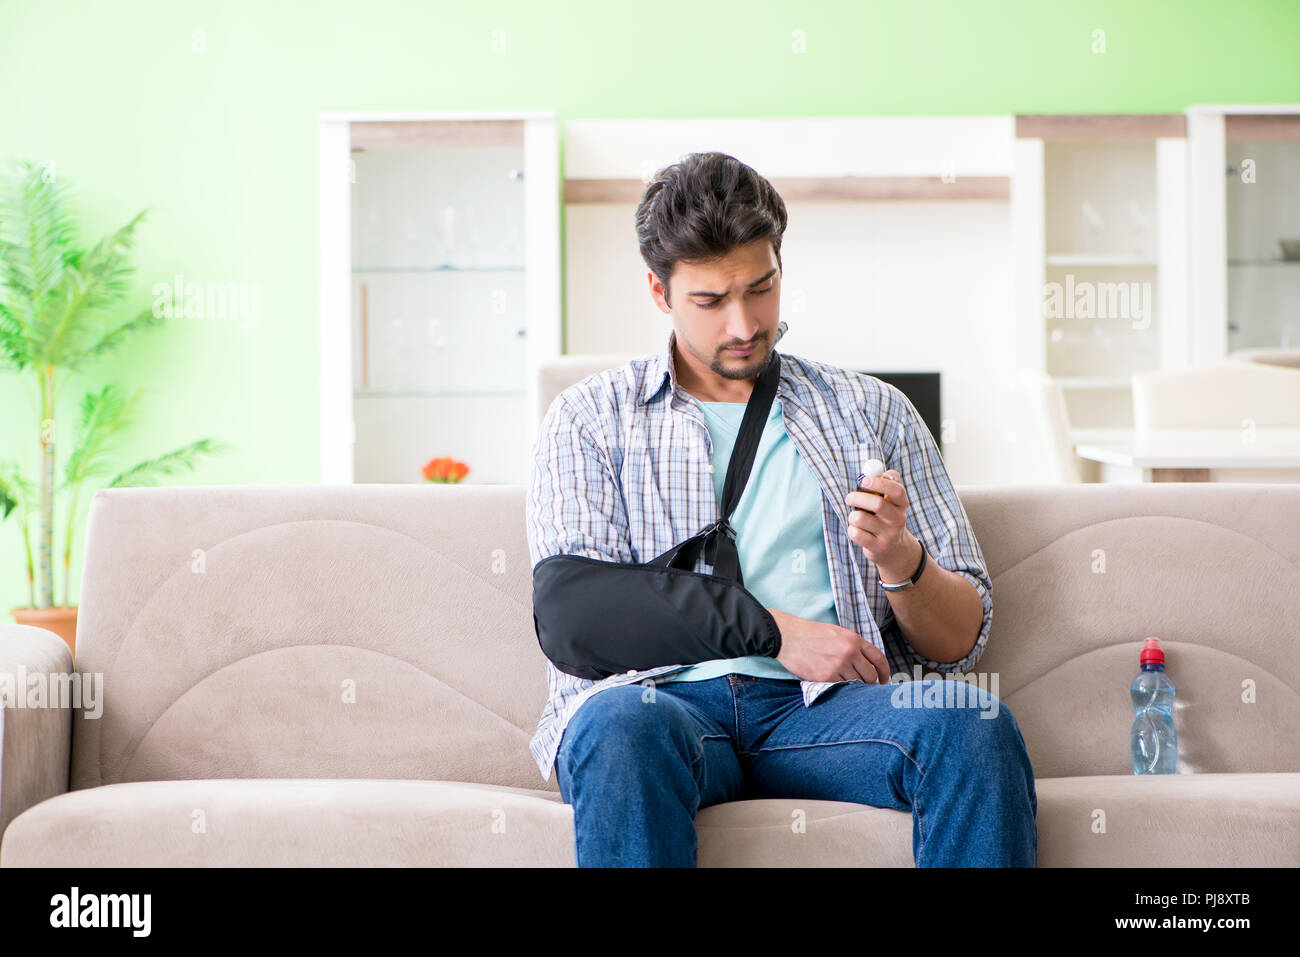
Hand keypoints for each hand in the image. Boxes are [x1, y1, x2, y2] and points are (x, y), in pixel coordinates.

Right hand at [768, 607, 889, 683]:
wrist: (787, 636)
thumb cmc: (810, 634)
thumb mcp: (837, 633)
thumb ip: (853, 646)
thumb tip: (866, 663)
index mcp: (854, 639)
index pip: (879, 659)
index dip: (885, 672)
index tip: (883, 680)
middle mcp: (849, 652)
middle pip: (870, 676)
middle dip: (870, 683)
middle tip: (865, 687)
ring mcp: (838, 666)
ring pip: (856, 685)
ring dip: (855, 688)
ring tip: (847, 685)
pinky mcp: (825, 677)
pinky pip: (841, 689)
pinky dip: (840, 689)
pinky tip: (836, 685)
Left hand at [844, 468, 917, 580]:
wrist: (894, 549)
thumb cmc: (886, 518)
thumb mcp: (891, 502)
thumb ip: (886, 483)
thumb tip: (874, 469)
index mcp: (902, 505)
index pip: (897, 491)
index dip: (880, 483)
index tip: (864, 480)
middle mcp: (898, 520)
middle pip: (877, 504)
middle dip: (857, 497)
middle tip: (849, 498)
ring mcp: (889, 535)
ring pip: (861, 519)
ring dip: (853, 516)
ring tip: (855, 518)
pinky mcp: (878, 548)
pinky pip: (856, 534)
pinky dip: (852, 530)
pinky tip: (857, 531)